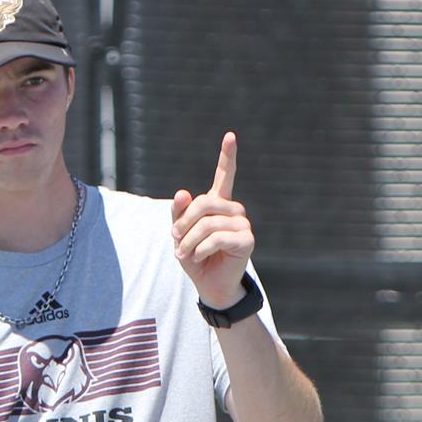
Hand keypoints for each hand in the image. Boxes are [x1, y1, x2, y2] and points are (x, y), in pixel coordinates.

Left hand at [171, 132, 255, 308]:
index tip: (231, 136)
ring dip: (189, 241)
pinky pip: (216, 238)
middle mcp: (234, 209)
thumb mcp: (180, 234)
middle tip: (175, 240)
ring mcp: (242, 223)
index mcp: (219, 204)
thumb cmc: (195, 257)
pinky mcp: (246, 240)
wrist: (210, 285)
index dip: (228, 156)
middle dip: (183, 223)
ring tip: (185, 254)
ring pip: (207, 223)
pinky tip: (200, 257)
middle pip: (203, 203)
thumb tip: (182, 192)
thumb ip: (179, 213)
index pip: (225, 175)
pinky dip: (200, 250)